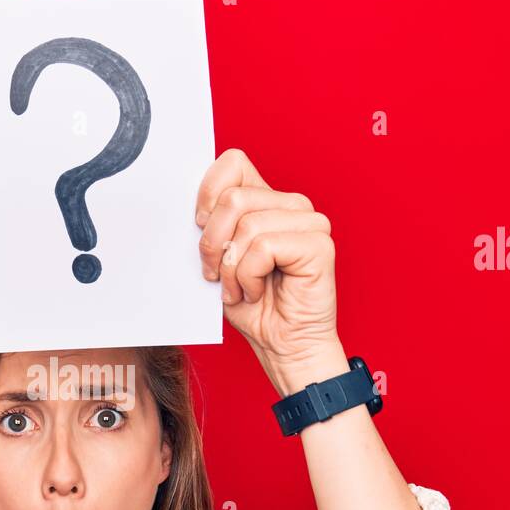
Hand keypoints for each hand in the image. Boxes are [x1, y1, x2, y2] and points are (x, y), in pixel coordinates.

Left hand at [196, 148, 346, 395]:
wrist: (282, 346)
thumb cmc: (252, 307)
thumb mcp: (218, 259)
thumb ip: (210, 226)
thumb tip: (190, 209)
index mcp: (266, 201)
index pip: (232, 163)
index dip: (208, 193)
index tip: (200, 226)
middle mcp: (290, 205)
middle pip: (233, 197)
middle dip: (212, 243)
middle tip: (217, 274)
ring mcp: (309, 222)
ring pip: (247, 224)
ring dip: (231, 268)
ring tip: (239, 289)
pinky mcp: (319, 244)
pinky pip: (264, 247)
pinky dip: (249, 277)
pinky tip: (257, 292)